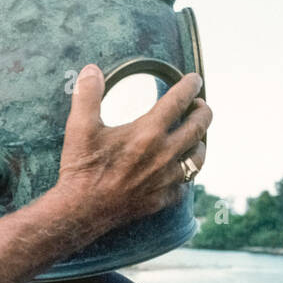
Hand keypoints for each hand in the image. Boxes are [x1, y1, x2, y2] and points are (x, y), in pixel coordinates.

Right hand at [49, 64, 210, 247]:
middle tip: (199, 106)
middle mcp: (163, 154)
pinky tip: (180, 169)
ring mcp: (165, 179)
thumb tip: (91, 70)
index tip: (194, 80)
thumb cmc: (81, 169)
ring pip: (198, 157)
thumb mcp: (80, 128)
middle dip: (202, 111)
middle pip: (198, 127)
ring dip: (200, 143)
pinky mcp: (161, 199)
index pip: (180, 100)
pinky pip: (184, 185)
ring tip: (196, 136)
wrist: (81, 212)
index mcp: (148, 131)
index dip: (190, 86)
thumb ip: (88, 94)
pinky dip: (185, 174)